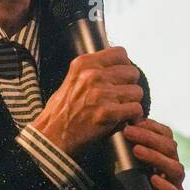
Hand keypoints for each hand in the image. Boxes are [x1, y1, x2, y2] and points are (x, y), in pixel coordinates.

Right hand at [29, 46, 143, 156]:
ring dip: (131, 103)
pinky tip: (123, 120)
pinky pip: (136, 109)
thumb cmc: (62, 111)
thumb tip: (118, 67)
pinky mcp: (108, 113)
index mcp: (84, 63)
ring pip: (137, 92)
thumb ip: (93, 71)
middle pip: (132, 72)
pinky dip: (133, 117)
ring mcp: (101, 93)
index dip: (124, 66)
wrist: (52, 136)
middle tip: (119, 98)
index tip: (120, 78)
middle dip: (129, 86)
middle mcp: (93, 75)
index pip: (120, 53)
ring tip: (119, 110)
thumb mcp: (72, 80)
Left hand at [117, 118, 185, 189]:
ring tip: (137, 151)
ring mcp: (175, 187)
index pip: (165, 135)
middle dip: (149, 137)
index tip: (132, 121)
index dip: (151, 126)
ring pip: (175, 168)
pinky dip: (165, 186)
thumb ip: (120, 147)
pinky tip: (153, 178)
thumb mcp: (123, 165)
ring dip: (156, 156)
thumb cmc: (128, 188)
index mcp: (163, 156)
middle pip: (170, 147)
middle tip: (128, 132)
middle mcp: (172, 169)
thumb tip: (106, 123)